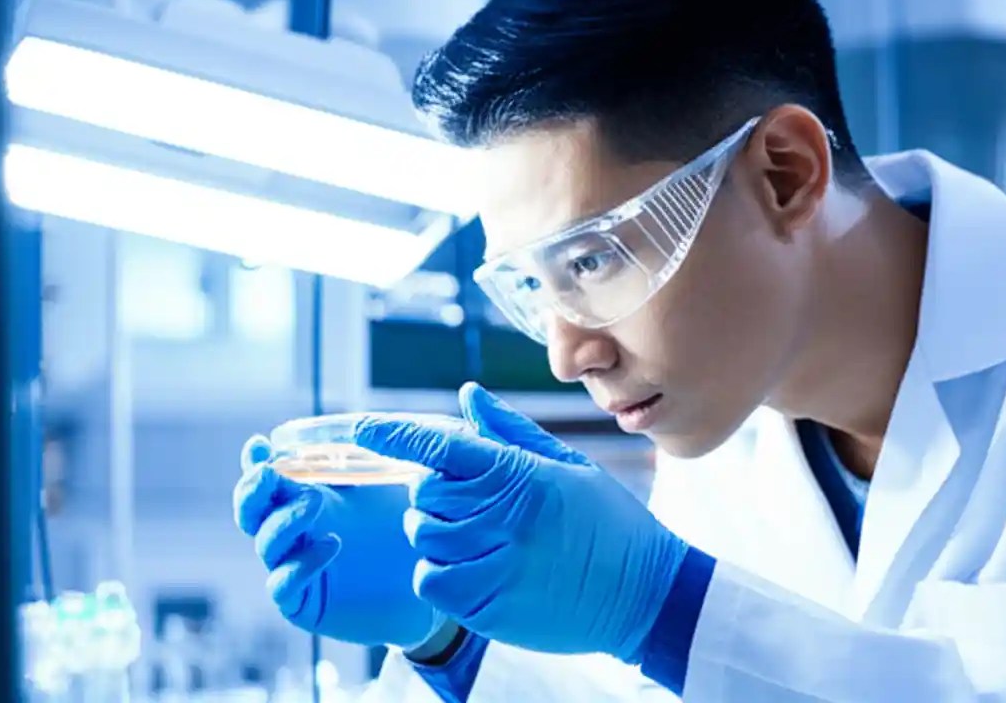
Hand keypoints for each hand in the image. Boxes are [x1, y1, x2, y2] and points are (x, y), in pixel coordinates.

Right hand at [232, 436, 445, 648]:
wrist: (434, 579)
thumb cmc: (406, 525)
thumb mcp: (384, 483)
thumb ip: (359, 457)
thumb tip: (348, 423)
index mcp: (305, 496)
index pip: (266, 479)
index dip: (255, 462)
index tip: (261, 445)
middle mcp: (293, 532)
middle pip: (250, 511)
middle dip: (253, 490)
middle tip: (269, 473)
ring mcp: (295, 567)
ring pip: (266, 544)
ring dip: (284, 519)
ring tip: (316, 502)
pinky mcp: (305, 604)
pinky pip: (282, 586)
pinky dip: (299, 564)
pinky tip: (330, 545)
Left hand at [353, 383, 688, 662]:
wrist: (644, 596)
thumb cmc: (608, 524)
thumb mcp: (567, 466)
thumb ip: (510, 433)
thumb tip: (467, 396)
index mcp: (521, 476)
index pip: (441, 448)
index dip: (394, 436)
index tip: (361, 429)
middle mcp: (504, 519)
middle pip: (424, 494)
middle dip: (433, 492)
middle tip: (466, 500)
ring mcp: (495, 565)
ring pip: (423, 538)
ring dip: (437, 534)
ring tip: (476, 537)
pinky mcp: (490, 607)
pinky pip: (431, 582)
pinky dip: (439, 574)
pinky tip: (473, 569)